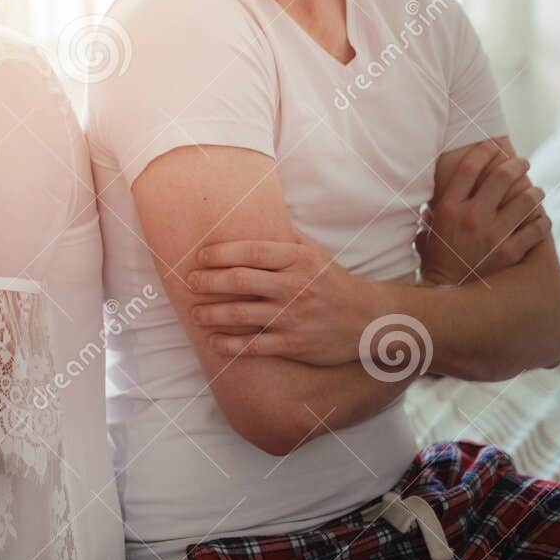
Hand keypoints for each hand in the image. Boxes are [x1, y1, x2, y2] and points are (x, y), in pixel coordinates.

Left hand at [186, 234, 378, 365]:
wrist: (369, 319)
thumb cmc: (333, 281)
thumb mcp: (314, 252)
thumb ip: (284, 238)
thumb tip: (252, 213)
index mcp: (298, 259)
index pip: (251, 252)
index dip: (220, 253)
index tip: (200, 256)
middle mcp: (294, 286)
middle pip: (240, 281)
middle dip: (208, 281)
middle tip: (190, 282)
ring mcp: (293, 317)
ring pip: (242, 314)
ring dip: (211, 314)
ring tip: (195, 313)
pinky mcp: (294, 344)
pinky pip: (254, 346)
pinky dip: (230, 345)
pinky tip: (214, 342)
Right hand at [418, 149, 549, 285]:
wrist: (446, 295)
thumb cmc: (436, 260)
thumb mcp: (427, 231)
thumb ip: (433, 211)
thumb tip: (438, 192)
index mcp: (448, 209)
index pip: (469, 168)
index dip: (484, 152)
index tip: (494, 147)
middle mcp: (470, 218)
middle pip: (501, 177)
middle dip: (517, 165)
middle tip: (523, 163)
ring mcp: (492, 236)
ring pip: (525, 200)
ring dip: (535, 192)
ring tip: (537, 191)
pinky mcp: (508, 254)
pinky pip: (536, 229)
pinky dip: (542, 221)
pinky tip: (541, 219)